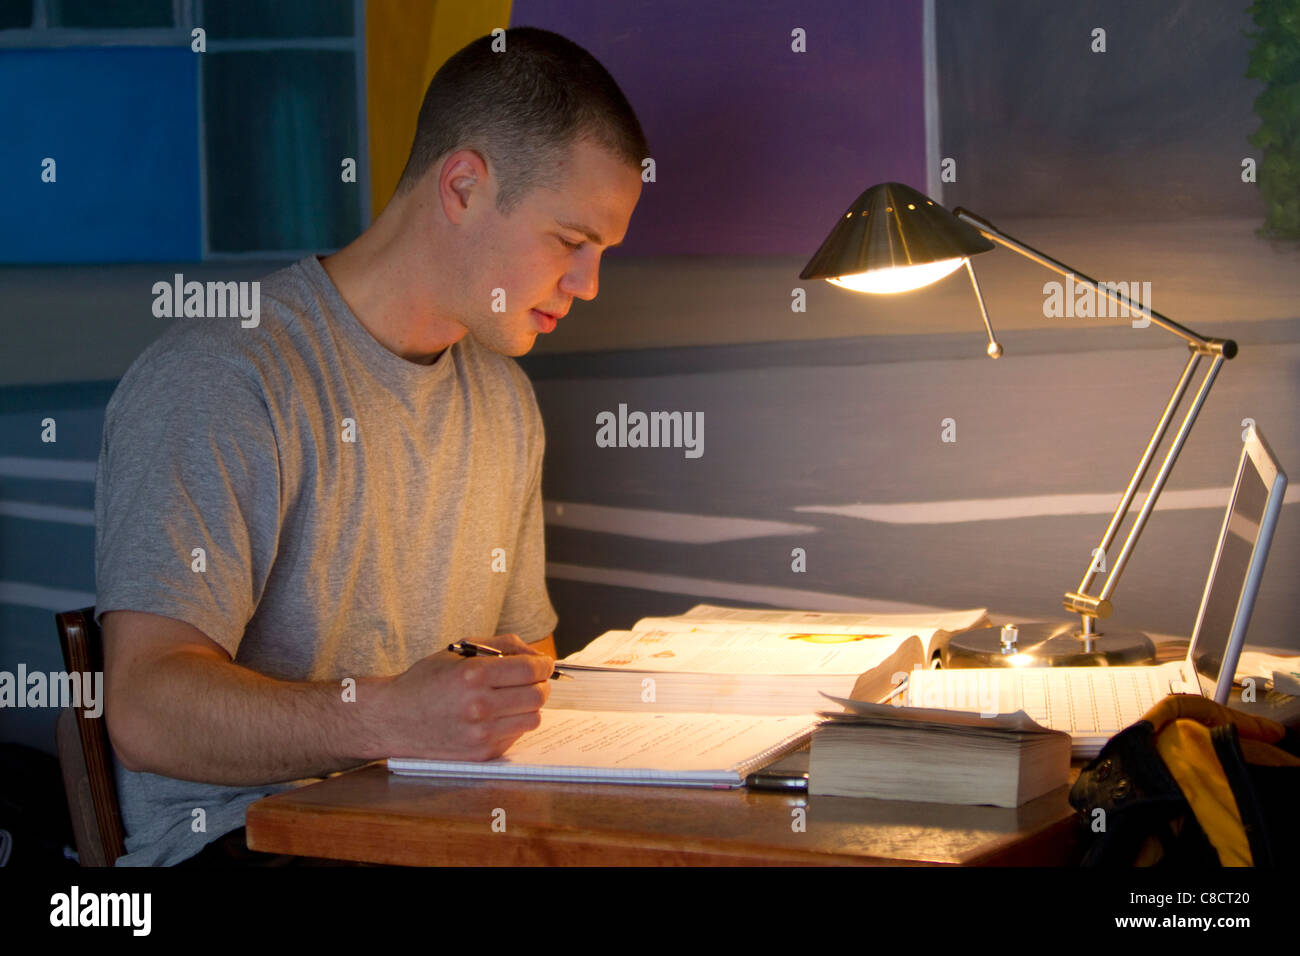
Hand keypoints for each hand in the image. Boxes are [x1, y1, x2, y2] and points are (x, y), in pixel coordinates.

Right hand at [377, 633, 552, 760]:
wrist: (394, 718)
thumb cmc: (427, 680)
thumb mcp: (461, 651)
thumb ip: (504, 646)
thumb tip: (538, 656)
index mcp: (473, 675)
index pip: (531, 670)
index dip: (544, 664)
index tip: (543, 663)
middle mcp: (479, 706)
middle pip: (538, 695)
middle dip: (541, 684)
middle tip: (531, 680)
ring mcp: (481, 734)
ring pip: (533, 718)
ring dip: (529, 706)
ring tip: (513, 698)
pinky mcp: (481, 754)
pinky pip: (516, 736)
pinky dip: (514, 723)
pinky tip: (496, 716)